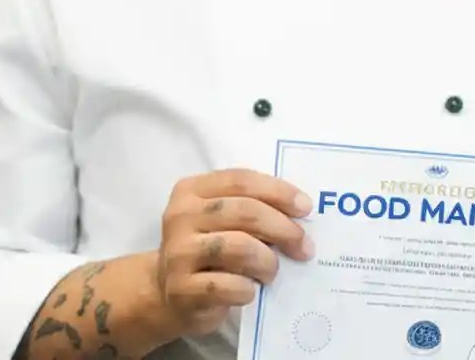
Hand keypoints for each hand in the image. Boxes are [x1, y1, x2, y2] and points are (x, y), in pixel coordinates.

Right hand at [154, 169, 313, 335]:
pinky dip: (248, 289)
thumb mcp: (221, 220)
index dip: (279, 191)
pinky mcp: (182, 289)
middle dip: (283, 228)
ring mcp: (178, 253)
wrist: (169, 294)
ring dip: (268, 261)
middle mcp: (180, 216)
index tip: (305, 208)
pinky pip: (230, 286)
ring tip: (271, 271)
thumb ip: (250, 207)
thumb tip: (300, 214)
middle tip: (304, 246)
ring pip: (240, 247)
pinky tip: (249, 291)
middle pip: (246, 212)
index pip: (242, 180)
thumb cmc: (208, 251)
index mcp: (191, 190)